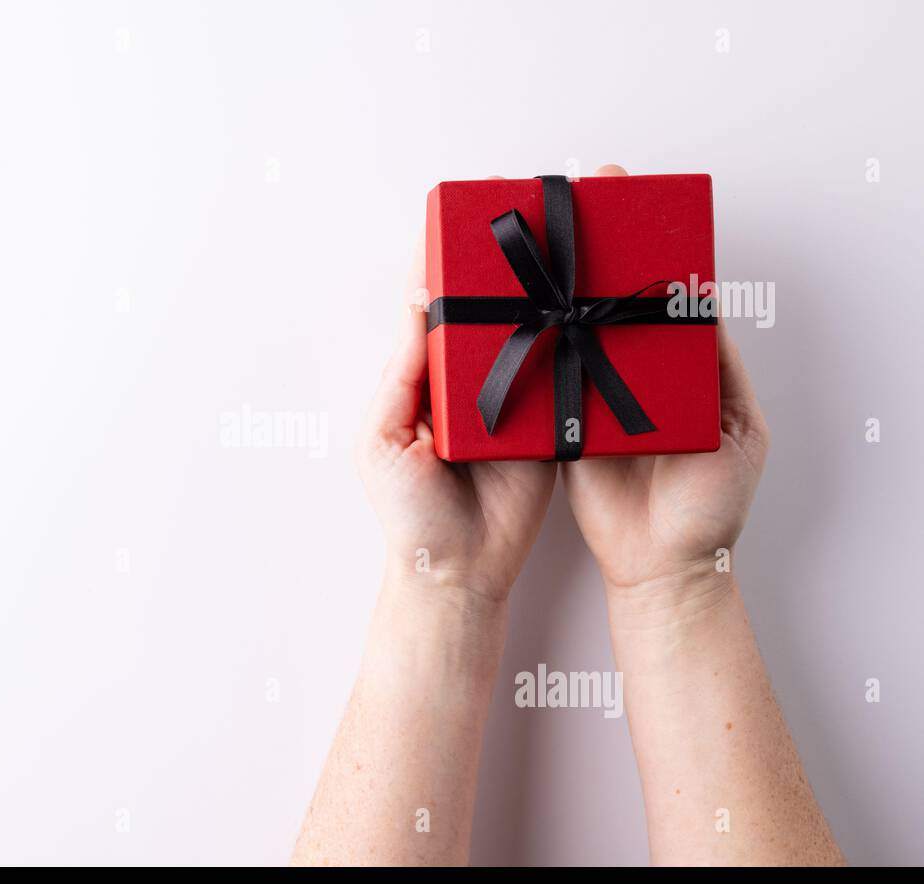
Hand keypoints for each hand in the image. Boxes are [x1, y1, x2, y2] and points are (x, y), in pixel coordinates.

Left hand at [357, 221, 555, 602]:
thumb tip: (417, 307)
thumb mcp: (383, 441)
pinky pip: (563, 383)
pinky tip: (586, 316)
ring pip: (528, 343)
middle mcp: (471, 387)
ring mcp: (513, 404)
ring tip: (559, 259)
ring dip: (541, 306)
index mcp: (426, 384)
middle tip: (524, 228)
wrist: (460, 571)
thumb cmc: (409, 512)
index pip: (437, 317)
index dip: (447, 273)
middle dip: (503, 278)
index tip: (460, 226)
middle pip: (489, 320)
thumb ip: (400, 377)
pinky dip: (573, 353)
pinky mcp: (549, 428)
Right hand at [562, 165, 769, 595]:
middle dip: (581, 254)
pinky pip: (539, 383)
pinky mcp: (555, 427)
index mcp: (670, 367)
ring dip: (546, 294)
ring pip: (565, 332)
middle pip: (600, 300)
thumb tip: (704, 301)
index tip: (616, 195)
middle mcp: (625, 372)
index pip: (649, 292)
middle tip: (565, 205)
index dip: (633, 244)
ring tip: (528, 249)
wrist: (663, 566)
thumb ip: (719, 368)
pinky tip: (509, 317)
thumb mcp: (738, 428)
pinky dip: (524, 353)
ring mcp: (587, 396)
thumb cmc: (711, 506)